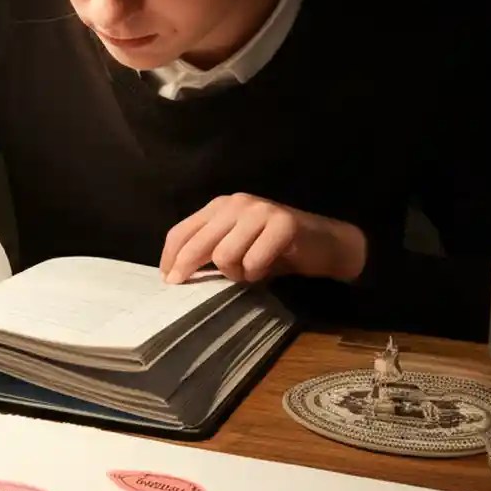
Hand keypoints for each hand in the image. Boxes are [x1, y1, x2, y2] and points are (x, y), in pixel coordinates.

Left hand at [159, 193, 366, 284]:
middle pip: (198, 243)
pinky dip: (257, 272)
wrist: (323, 243)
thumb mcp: (234, 246)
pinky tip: (267, 269)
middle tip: (184, 286)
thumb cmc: (274, 249)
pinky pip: (254, 260)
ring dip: (235, 273)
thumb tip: (174, 273)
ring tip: (249, 273)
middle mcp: (237, 203)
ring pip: (225, 255)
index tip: (167, 278)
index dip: (170, 256)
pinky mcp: (283, 223)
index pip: (182, 230)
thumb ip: (209, 250)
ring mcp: (260, 210)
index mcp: (221, 206)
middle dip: (188, 268)